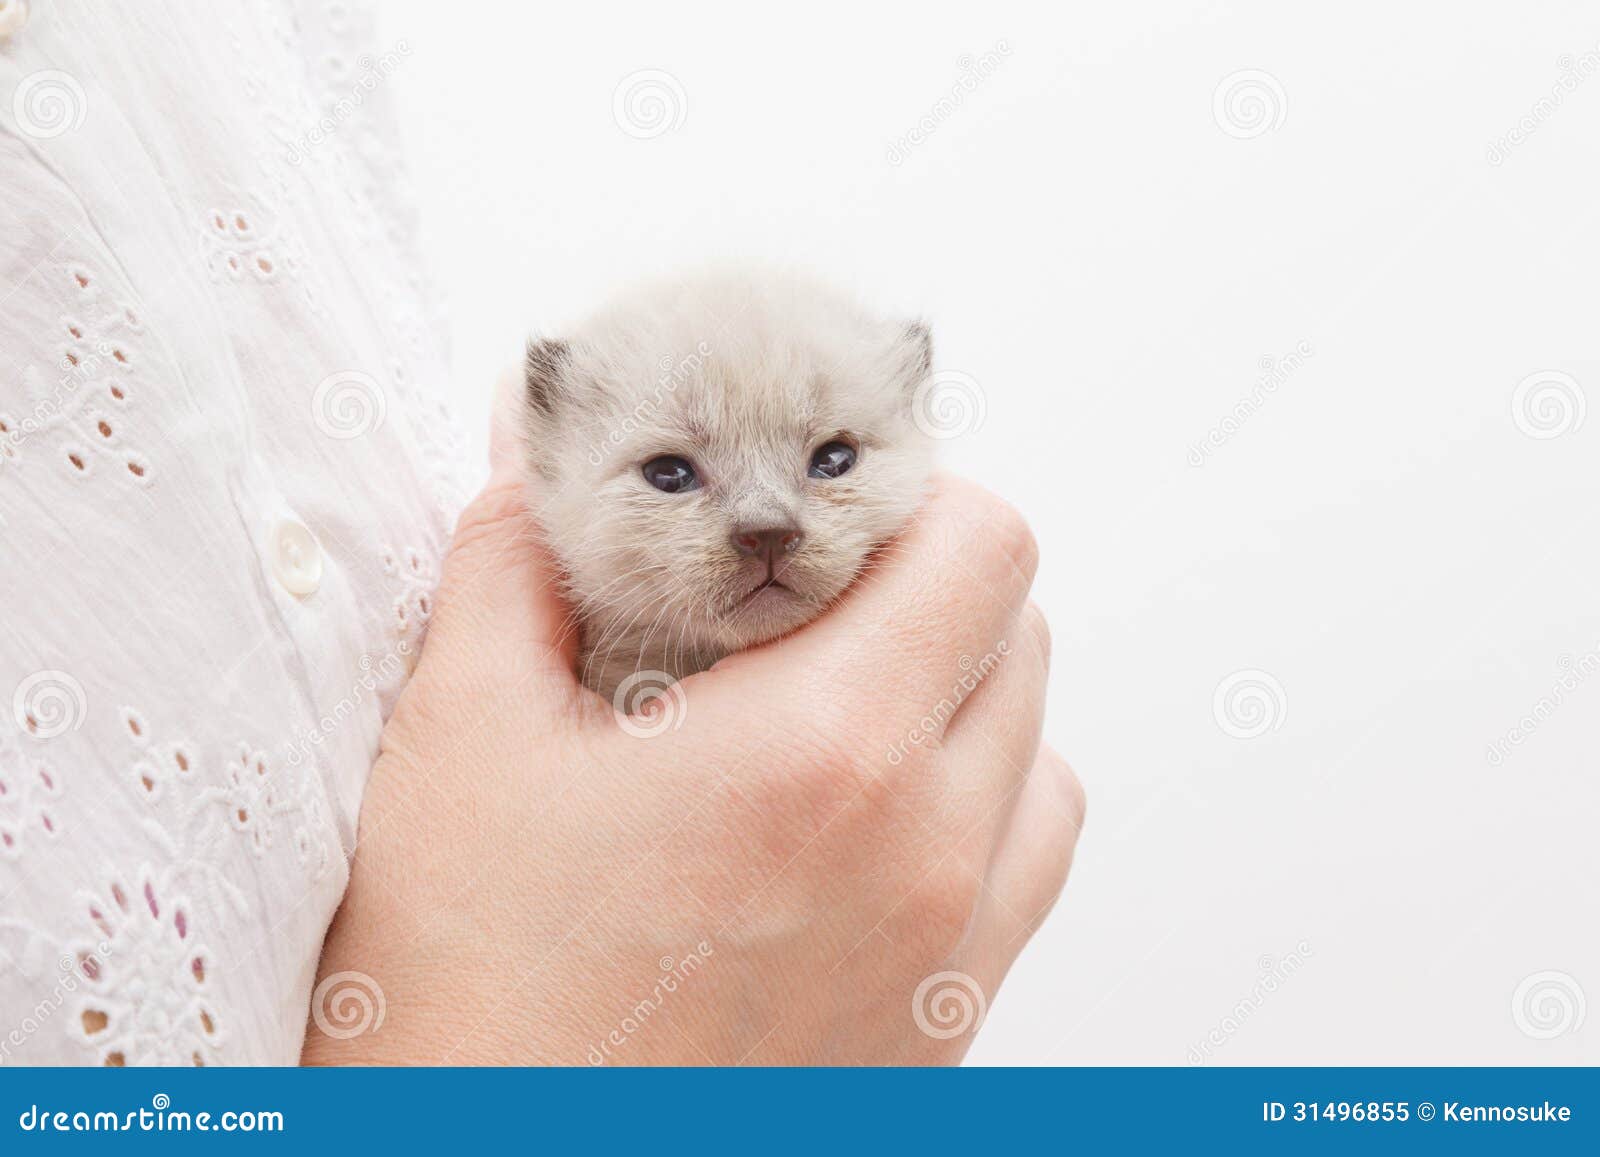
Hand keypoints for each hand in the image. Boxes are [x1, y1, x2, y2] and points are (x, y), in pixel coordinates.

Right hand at [302, 397, 1083, 1065]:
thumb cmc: (474, 989)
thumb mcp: (462, 742)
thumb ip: (512, 569)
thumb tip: (527, 465)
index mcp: (823, 750)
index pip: (987, 550)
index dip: (921, 504)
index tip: (836, 529)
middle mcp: (924, 851)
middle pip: (1019, 640)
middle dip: (927, 598)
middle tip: (808, 617)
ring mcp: (950, 951)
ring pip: (1038, 757)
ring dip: (962, 708)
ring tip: (837, 719)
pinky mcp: (944, 1028)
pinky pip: (1022, 873)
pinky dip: (975, 817)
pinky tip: (857, 830)